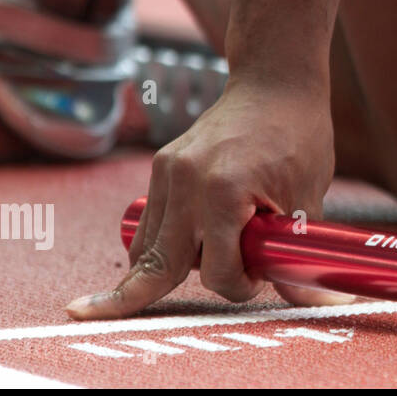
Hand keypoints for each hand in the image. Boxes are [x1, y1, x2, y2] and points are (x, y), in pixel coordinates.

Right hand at [65, 76, 348, 318]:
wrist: (276, 82)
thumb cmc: (299, 135)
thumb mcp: (308, 198)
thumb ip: (296, 253)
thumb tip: (310, 298)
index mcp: (224, 191)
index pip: (216, 271)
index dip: (239, 285)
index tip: (258, 276)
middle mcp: (186, 182)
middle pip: (156, 265)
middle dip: (139, 297)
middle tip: (86, 313)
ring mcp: (168, 171)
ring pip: (146, 245)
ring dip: (161, 268)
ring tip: (187, 270)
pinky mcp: (162, 165)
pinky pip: (151, 220)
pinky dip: (160, 241)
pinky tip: (177, 249)